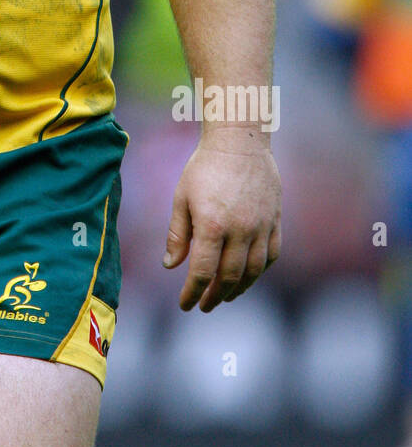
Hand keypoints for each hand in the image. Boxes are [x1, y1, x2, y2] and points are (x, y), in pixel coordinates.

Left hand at [162, 133, 280, 311]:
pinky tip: (248, 275)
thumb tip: (171, 266)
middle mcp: (240, 230)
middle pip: (229, 277)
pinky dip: (260, 270)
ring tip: (225, 296)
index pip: (202, 272)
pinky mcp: (275, 220)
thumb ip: (177, 234)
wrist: (239, 141)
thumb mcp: (182, 197)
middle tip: (205, 305)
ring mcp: (261, 226)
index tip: (186, 305)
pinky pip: (272, 255)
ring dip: (238, 289)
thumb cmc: (204, 167)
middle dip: (215, 296)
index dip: (192, 293)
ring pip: (253, 271)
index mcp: (212, 225)